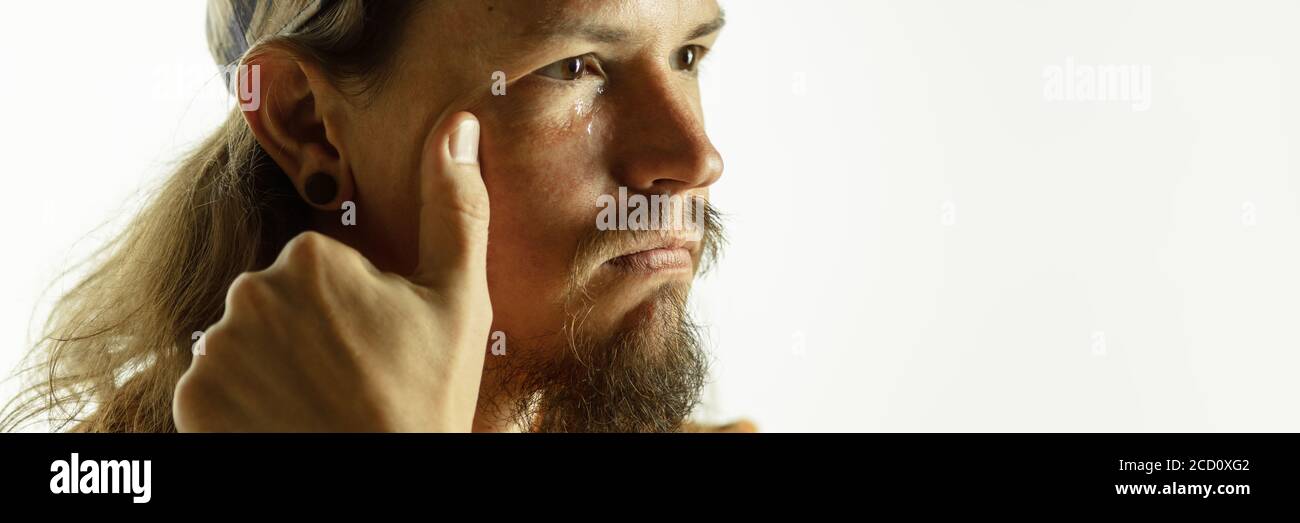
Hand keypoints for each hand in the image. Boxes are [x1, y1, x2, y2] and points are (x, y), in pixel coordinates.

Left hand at [173, 112, 491, 431]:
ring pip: (248, 343)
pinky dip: (244, 405)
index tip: (381, 347)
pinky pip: (216, 387)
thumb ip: (456, 208)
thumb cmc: (425, 398)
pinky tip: (285, 422)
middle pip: (281, 303)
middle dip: (311, 335)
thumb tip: (458, 124)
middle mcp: (248, 291)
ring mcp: (214, 349)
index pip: (323, 269)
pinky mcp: (191, 401)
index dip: (357, 309)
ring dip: (276, 368)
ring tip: (321, 405)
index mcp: (311, 257)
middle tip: (355, 379)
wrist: (381, 489)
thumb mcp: (460, 301)